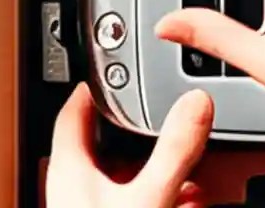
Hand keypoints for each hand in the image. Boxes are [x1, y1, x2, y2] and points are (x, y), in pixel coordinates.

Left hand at [46, 84, 212, 207]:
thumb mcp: (148, 197)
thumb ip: (173, 151)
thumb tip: (195, 104)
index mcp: (70, 169)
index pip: (73, 108)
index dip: (94, 85)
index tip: (114, 70)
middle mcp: (74, 188)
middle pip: (106, 142)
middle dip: (144, 133)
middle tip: (168, 119)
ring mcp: (89, 206)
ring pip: (124, 176)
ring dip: (158, 171)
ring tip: (190, 175)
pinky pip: (133, 199)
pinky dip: (159, 194)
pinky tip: (185, 203)